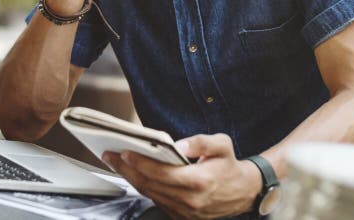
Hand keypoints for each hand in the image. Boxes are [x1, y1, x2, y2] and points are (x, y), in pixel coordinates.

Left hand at [103, 134, 261, 218]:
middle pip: (150, 185)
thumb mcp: (222, 144)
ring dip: (131, 179)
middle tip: (110, 156)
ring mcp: (185, 211)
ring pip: (151, 195)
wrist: (243, 191)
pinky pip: (157, 202)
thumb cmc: (229, 165)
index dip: (141, 163)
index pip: (162, 173)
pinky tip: (134, 176)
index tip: (124, 152)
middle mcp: (190, 200)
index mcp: (199, 181)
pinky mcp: (182, 216)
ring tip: (117, 163)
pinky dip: (144, 188)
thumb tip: (177, 145)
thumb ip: (201, 142)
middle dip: (127, 170)